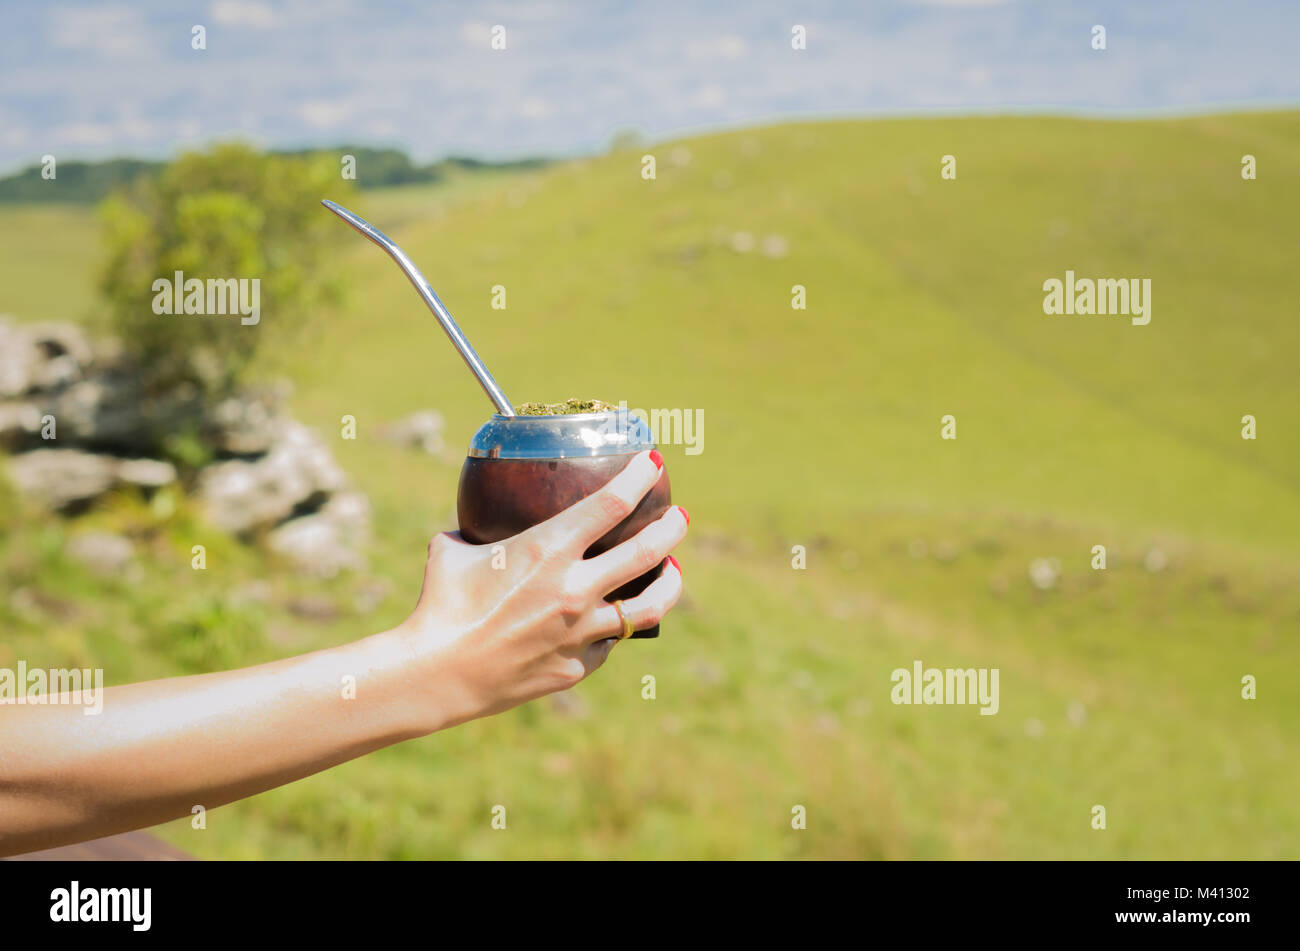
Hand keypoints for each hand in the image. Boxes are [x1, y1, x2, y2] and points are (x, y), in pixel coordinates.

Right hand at [396, 449, 687, 728]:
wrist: (437, 675)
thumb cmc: (439, 605)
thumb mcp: (452, 550)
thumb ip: (474, 531)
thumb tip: (474, 519)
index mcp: (548, 550)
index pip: (611, 503)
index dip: (639, 477)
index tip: (653, 462)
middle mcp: (574, 589)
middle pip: (646, 551)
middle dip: (671, 527)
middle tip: (679, 516)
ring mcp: (581, 632)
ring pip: (648, 606)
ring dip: (668, 582)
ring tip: (673, 569)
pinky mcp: (577, 667)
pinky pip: (608, 643)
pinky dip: (614, 627)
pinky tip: (615, 619)